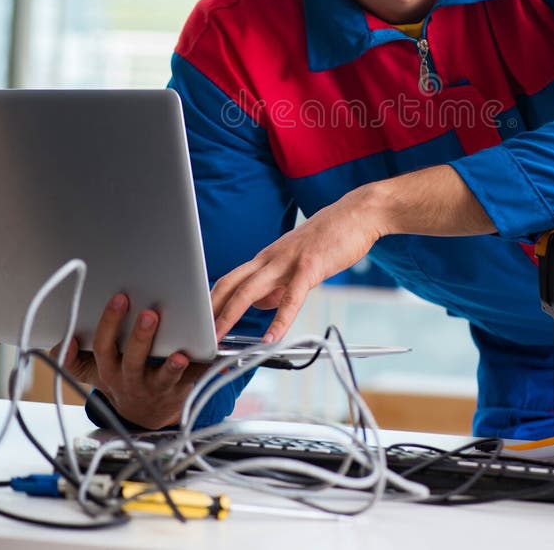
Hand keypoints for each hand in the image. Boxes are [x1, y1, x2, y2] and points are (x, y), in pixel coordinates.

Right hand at [56, 293, 207, 428]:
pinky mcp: (182, 391)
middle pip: (133, 360)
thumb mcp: (93, 371)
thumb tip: (63, 341)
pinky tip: (213, 362)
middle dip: (141, 337)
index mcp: (109, 369)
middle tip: (150, 314)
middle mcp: (131, 380)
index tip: (120, 297)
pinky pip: (195, 383)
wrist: (144, 414)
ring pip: (163, 378)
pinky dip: (205, 374)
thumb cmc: (120, 378)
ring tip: (180, 355)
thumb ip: (75, 357)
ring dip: (171, 367)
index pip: (105, 345)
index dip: (110, 323)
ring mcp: (156, 388)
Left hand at [211, 185, 383, 343]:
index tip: (200, 323)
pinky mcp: (310, 267)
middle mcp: (270, 258)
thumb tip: (263, 305)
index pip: (229, 280)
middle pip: (229, 284)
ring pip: (249, 290)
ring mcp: (288, 261)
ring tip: (217, 338)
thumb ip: (278, 283)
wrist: (358, 214)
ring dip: (229, 315)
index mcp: (267, 257)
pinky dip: (278, 321)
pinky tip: (271, 339)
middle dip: (209, 310)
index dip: (211, 302)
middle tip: (195, 334)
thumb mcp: (298, 261)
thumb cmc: (331, 237)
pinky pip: (290, 298)